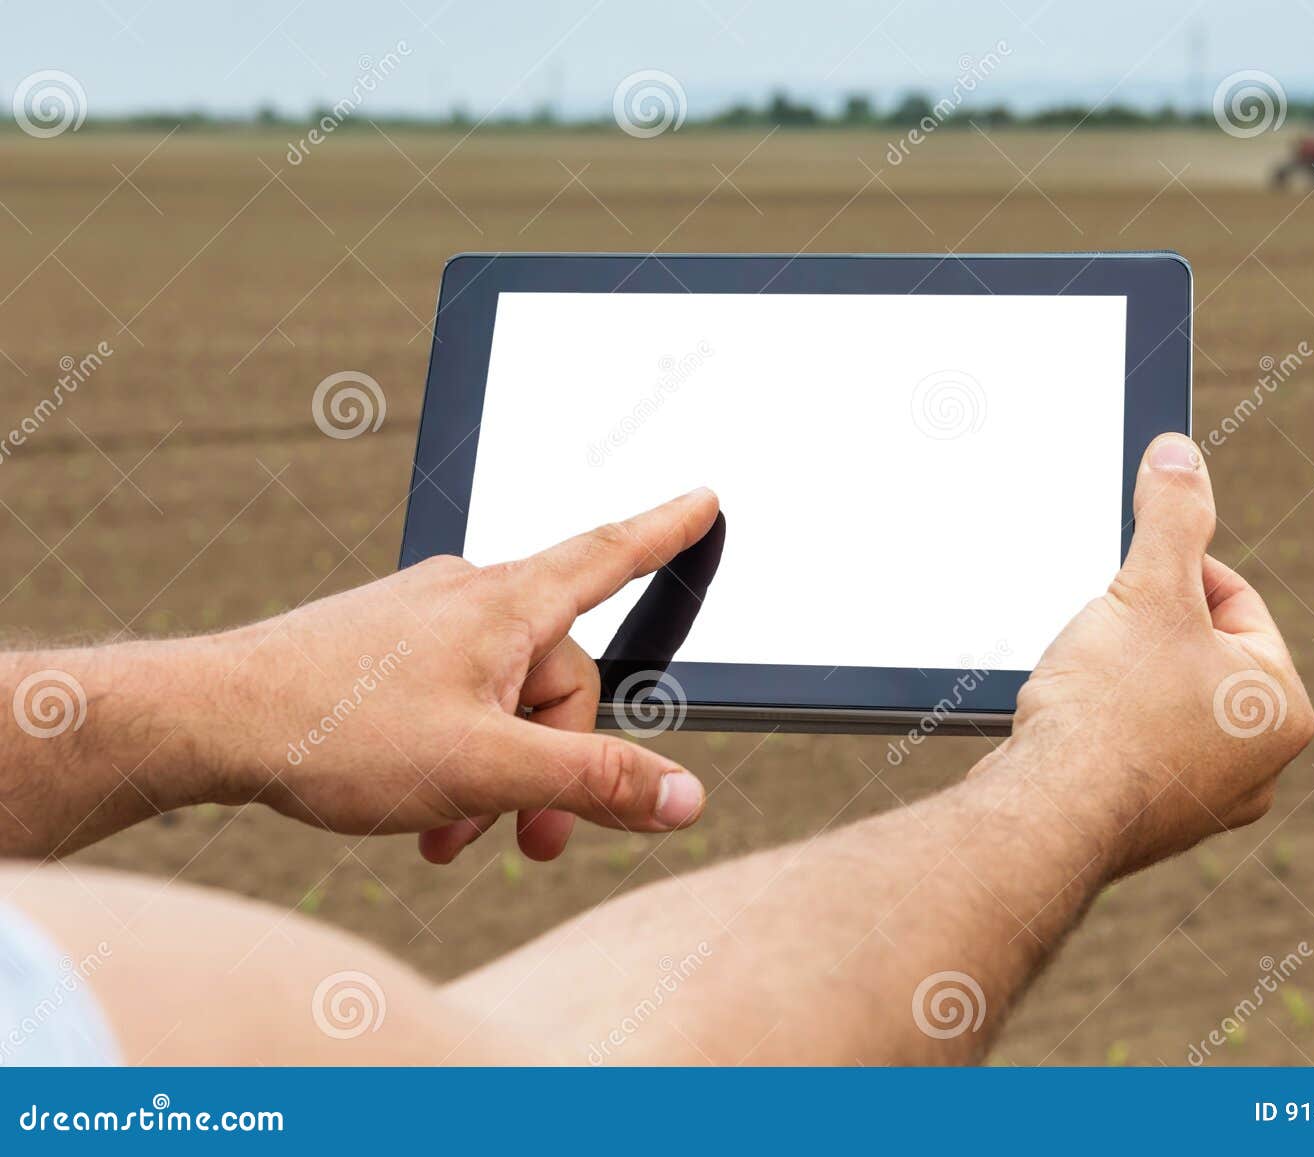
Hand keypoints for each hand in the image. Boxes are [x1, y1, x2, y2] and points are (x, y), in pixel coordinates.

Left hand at [204, 488, 720, 862]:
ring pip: (502, 697)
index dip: (665, 530)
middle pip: (559, 674)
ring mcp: (422, 621)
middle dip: (553, 763)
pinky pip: (454, 698)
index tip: (702, 498)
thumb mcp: (486, 768)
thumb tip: (681, 795)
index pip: (607, 555)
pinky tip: (422, 808)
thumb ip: (591, 781)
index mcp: (503, 606)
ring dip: (497, 772)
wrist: (208, 721)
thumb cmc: (334, 729)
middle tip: (530, 838)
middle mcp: (467, 598)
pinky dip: (456, 755)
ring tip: (456, 833)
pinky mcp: (386, 649)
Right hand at [981, 433, 1313, 876]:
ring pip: (1157, 701)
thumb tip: (1180, 454)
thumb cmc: (1110, 710)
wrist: (1049, 813)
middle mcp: (1255, 765)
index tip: (1129, 581)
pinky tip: (1070, 723)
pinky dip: (1098, 727)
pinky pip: (1126, 747)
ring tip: (1083, 677)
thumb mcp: (1148, 590)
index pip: (1234, 603)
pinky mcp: (1146, 821)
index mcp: (1281, 709)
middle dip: (1142, 631)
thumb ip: (1173, 517)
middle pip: (1193, 653)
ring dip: (1118, 677)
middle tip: (1101, 630)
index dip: (1173, 574)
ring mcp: (1200, 801)